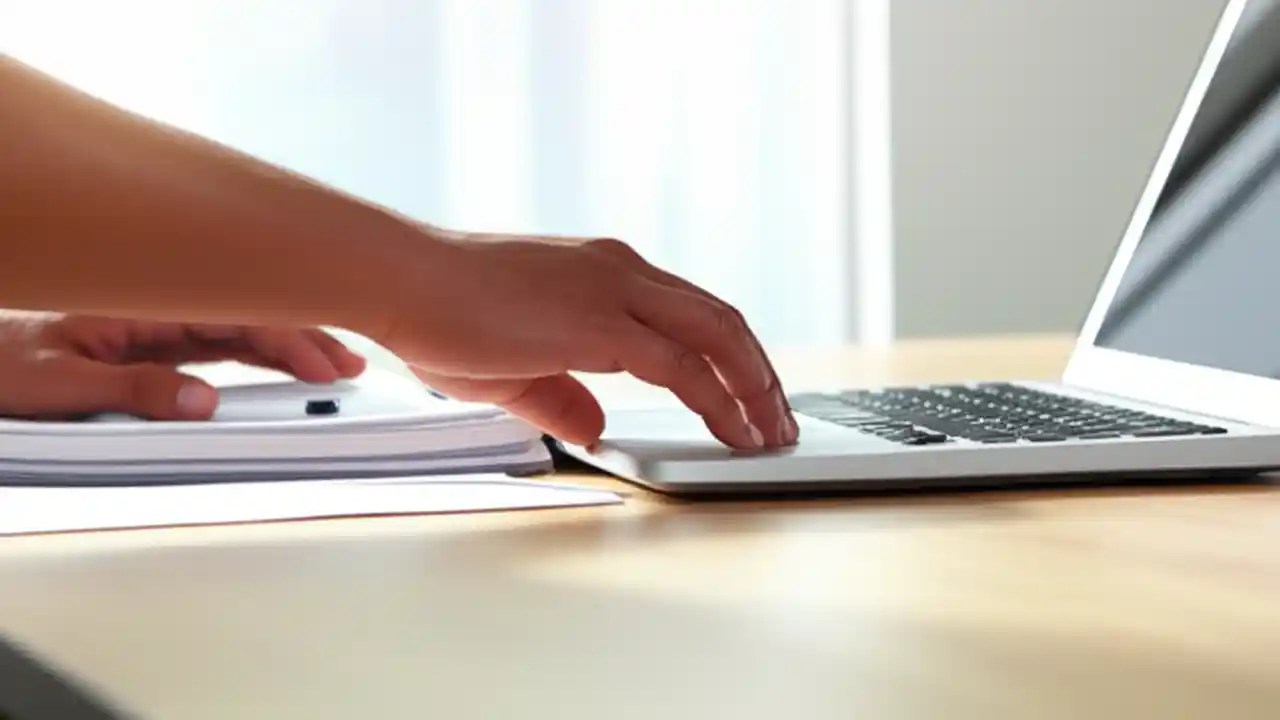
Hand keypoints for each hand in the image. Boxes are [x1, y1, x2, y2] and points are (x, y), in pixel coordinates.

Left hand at [0, 313, 365, 420]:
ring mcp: (155, 323)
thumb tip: (205, 402)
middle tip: (352, 365)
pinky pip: (218, 344)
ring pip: (239, 328)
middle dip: (305, 336)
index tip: (325, 362)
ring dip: (288, 343)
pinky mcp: (151, 343)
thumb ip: (134, 391)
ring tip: (335, 363)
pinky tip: (283, 365)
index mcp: (140, 302)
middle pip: (248, 315)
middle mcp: (155, 306)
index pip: (234, 315)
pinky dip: (257, 354)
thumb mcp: (58, 382)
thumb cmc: (0, 360)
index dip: (287, 336)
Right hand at [382, 233, 797, 448]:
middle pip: (722, 319)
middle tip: (779, 419)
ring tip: (773, 433)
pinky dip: (720, 402)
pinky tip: (736, 433)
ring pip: (719, 336)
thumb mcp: (510, 366)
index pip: (690, 311)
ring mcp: (615, 291)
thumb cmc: (440, 314)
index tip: (750, 393)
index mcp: (604, 273)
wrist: (400, 280)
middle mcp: (621, 271)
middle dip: (760, 373)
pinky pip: (684, 368)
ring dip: (755, 388)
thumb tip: (594, 424)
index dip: (730, 355)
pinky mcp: (602, 324)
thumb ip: (560, 394)